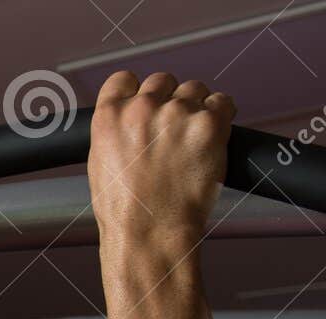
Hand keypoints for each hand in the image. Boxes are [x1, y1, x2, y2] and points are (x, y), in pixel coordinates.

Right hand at [88, 71, 235, 250]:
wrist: (150, 232)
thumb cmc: (125, 211)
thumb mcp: (101, 164)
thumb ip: (116, 132)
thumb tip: (132, 121)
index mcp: (109, 117)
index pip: (124, 79)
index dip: (138, 90)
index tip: (147, 101)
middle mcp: (142, 108)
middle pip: (163, 80)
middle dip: (170, 99)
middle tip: (173, 129)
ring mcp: (177, 113)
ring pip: (195, 89)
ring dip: (197, 108)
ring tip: (193, 140)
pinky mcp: (208, 123)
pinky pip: (223, 102)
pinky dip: (222, 117)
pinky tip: (212, 138)